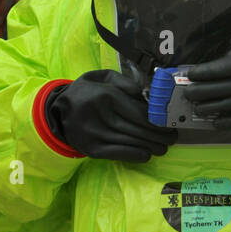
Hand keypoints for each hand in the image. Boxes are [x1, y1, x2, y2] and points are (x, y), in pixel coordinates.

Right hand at [46, 71, 176, 162]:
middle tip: (172, 137)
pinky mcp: (91, 149)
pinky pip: (118, 154)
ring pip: (130, 142)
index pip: (137, 111)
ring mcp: (95, 135)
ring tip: (163, 147)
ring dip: (151, 146)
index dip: (157, 120)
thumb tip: (145, 92)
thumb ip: (123, 81)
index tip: (169, 123)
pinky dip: (135, 155)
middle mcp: (100, 116)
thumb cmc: (86, 92)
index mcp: (104, 96)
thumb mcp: (101, 77)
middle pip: (137, 128)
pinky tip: (147, 155)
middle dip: (158, 135)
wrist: (58, 111)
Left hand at [184, 32, 230, 128]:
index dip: (205, 72)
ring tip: (196, 107)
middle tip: (187, 93)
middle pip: (225, 87)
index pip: (225, 67)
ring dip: (211, 107)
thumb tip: (224, 59)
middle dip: (203, 91)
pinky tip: (215, 123)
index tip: (190, 74)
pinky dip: (229, 122)